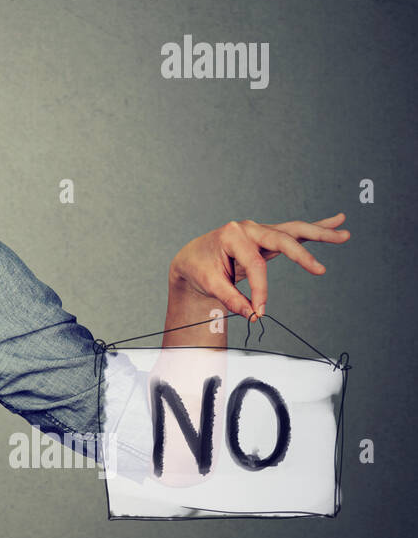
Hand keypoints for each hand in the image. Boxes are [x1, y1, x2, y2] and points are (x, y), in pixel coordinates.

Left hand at [168, 213, 350, 320]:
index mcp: (232, 235)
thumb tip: (252, 314)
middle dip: (301, 255)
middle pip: (282, 238)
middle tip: (320, 271)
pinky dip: (317, 228)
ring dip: (321, 232)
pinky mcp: (269, 238)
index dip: (260, 290)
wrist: (193, 256)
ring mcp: (260, 231)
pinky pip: (295, 232)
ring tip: (344, 234)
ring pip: (294, 230)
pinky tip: (337, 222)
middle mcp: (249, 228)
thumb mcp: (208, 283)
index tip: (259, 311)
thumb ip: (230, 298)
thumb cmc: (199, 267)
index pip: (255, 265)